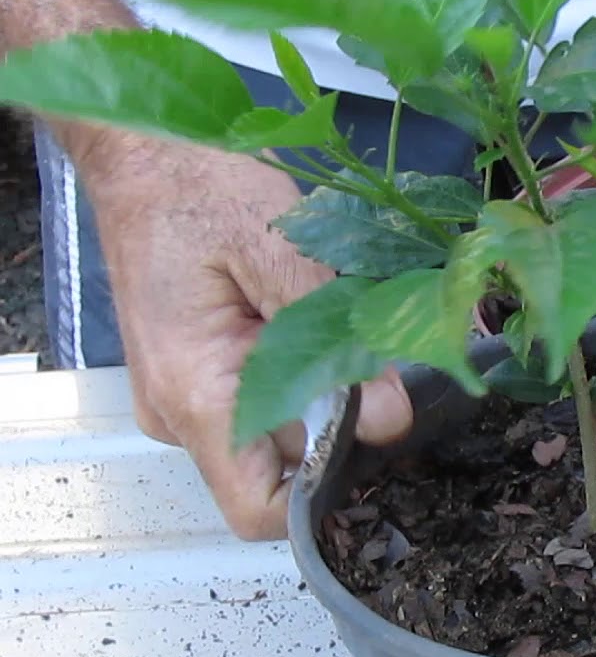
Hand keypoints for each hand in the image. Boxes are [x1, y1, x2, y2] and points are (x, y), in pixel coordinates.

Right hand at [82, 139, 412, 539]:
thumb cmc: (202, 186)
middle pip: (281, 469)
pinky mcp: (197, 374)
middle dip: (341, 427)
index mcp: (195, 393)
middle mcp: (180, 412)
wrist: (145, 147)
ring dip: (323, 395)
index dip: (325, 494)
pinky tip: (317, 324)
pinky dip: (300, 374)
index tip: (380, 443)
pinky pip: (261, 399)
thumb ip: (336, 343)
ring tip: (347, 332)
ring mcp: (184, 395)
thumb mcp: (283, 252)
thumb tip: (389, 422)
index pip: (259, 509)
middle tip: (383, 366)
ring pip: (278, 431)